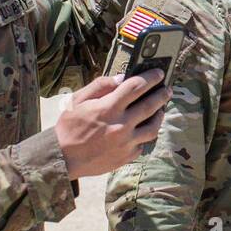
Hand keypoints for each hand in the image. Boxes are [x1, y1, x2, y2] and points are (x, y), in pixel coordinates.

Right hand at [55, 71, 170, 178]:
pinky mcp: (127, 156)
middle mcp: (122, 124)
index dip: (150, 77)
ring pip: (153, 127)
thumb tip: (122, 78)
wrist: (63, 158)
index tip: (159, 73)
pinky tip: (142, 130)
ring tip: (160, 110)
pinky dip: (143, 135)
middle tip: (167, 89)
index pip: (137, 86)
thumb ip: (100, 86)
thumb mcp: (78, 100)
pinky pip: (142, 144)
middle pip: (150, 105)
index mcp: (109, 108)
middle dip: (162, 94)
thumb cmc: (69, 126)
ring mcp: (126, 142)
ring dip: (159, 116)